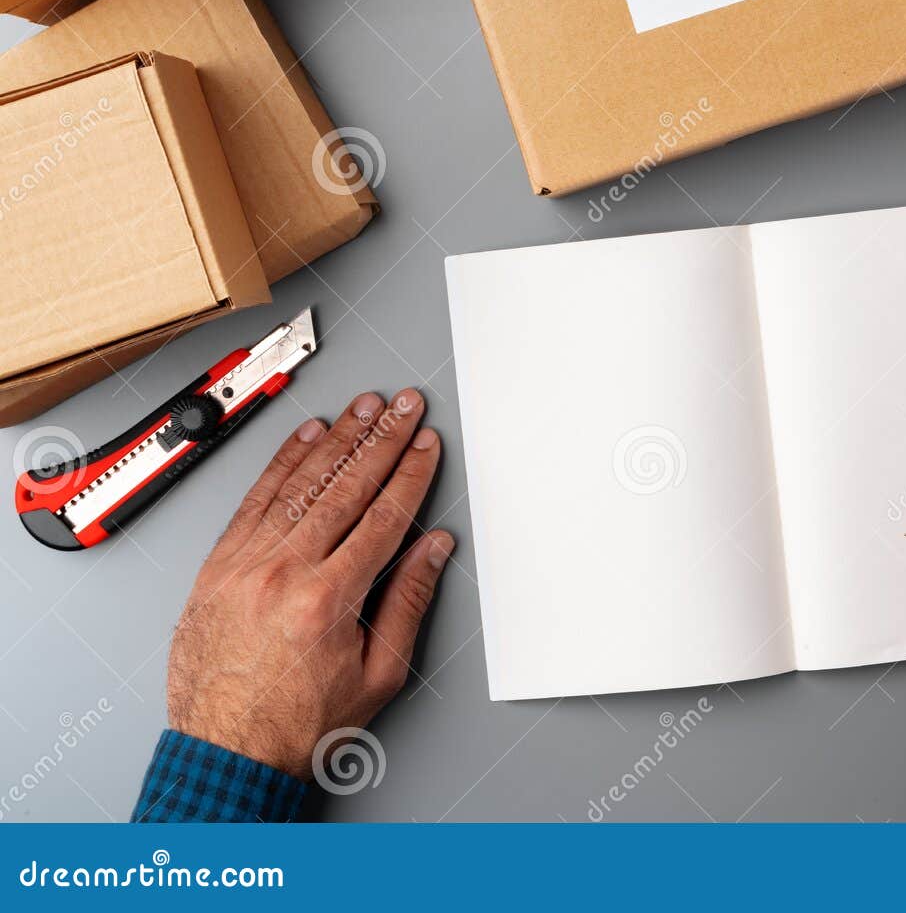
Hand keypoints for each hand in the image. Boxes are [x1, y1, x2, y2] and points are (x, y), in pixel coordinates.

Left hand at [166, 389, 454, 780]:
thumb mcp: (377, 673)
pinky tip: (306, 438)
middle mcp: (282, 574)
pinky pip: (254, 501)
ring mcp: (244, 566)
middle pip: (344, 487)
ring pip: (299, 485)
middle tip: (403, 406)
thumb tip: (432, 549)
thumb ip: (407, 601)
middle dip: (381, 439)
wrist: (226, 754)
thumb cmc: (298, 723)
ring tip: (363, 407)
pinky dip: (282, 464)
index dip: (411, 474)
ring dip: (336, 439)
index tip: (427, 446)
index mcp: (327, 600)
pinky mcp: (217, 567)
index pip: (382, 517)